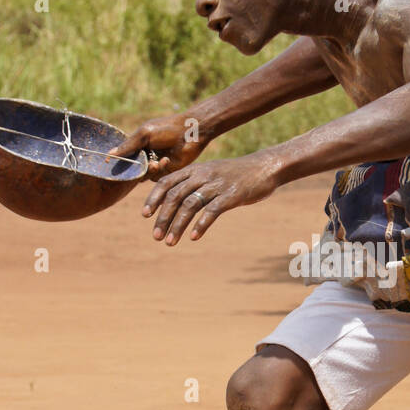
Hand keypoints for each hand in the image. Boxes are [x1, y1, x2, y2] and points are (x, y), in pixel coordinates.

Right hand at [108, 112, 210, 180]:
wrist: (190, 133)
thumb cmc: (167, 129)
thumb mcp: (145, 134)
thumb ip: (128, 145)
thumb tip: (109, 155)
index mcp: (138, 144)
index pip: (123, 157)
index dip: (119, 162)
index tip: (112, 166)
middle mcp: (145, 155)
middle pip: (132, 169)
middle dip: (136, 168)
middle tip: (143, 163)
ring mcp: (155, 164)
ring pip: (144, 175)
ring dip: (148, 170)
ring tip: (156, 162)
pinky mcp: (167, 171)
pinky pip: (156, 178)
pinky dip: (159, 171)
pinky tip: (166, 160)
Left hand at [142, 152, 279, 244]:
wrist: (265, 167)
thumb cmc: (236, 173)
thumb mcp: (212, 172)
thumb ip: (194, 182)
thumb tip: (175, 197)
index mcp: (195, 169)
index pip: (167, 182)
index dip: (153, 198)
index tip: (145, 215)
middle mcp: (203, 175)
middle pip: (175, 196)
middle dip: (163, 218)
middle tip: (156, 236)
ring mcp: (217, 184)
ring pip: (190, 205)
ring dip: (178, 225)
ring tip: (170, 242)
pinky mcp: (231, 195)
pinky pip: (212, 211)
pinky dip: (201, 225)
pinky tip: (194, 237)